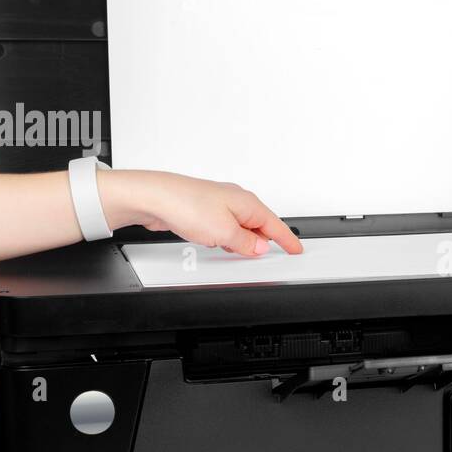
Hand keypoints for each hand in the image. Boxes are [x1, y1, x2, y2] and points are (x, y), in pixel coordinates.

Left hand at [99, 170, 302, 255]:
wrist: (155, 198)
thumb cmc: (187, 205)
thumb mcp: (224, 232)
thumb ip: (245, 243)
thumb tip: (258, 247)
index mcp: (247, 203)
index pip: (275, 225)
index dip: (287, 240)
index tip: (297, 248)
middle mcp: (236, 200)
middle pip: (260, 224)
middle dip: (267, 240)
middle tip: (278, 253)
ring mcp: (219, 204)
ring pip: (241, 226)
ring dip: (243, 240)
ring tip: (243, 251)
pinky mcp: (204, 210)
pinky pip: (225, 226)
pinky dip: (228, 236)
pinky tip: (220, 243)